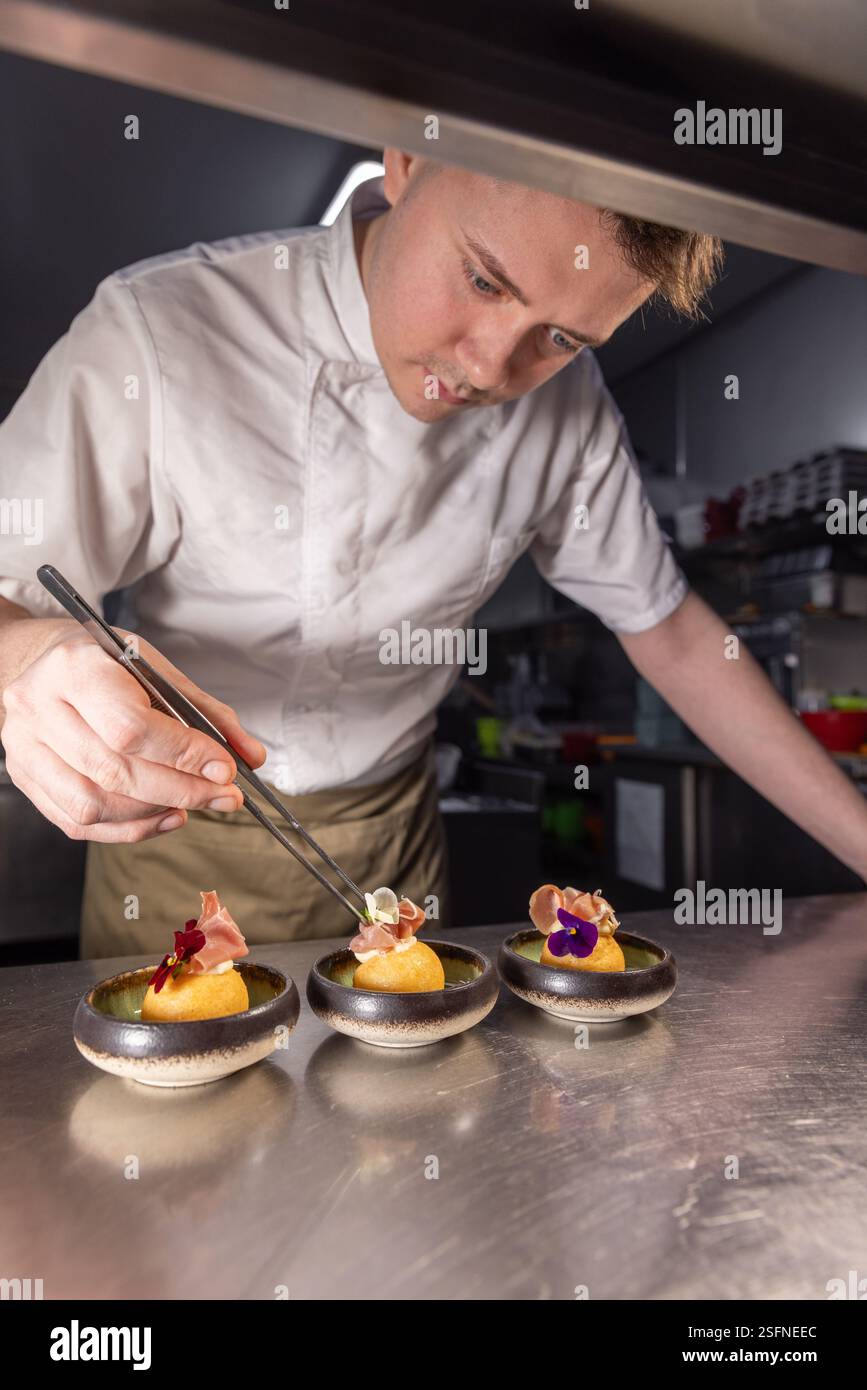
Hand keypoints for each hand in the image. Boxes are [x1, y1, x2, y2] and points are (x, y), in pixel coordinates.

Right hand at [1, 627, 265, 842]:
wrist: (39, 661)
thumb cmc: (102, 663)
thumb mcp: (154, 668)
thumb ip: (204, 711)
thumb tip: (250, 756)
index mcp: (75, 669)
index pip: (131, 727)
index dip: (183, 754)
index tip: (224, 768)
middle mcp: (40, 708)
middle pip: (116, 771)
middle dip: (181, 790)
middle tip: (223, 796)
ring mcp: (25, 747)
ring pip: (94, 805)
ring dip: (154, 813)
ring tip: (191, 804)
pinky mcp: (24, 777)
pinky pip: (79, 822)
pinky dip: (128, 828)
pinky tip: (162, 816)